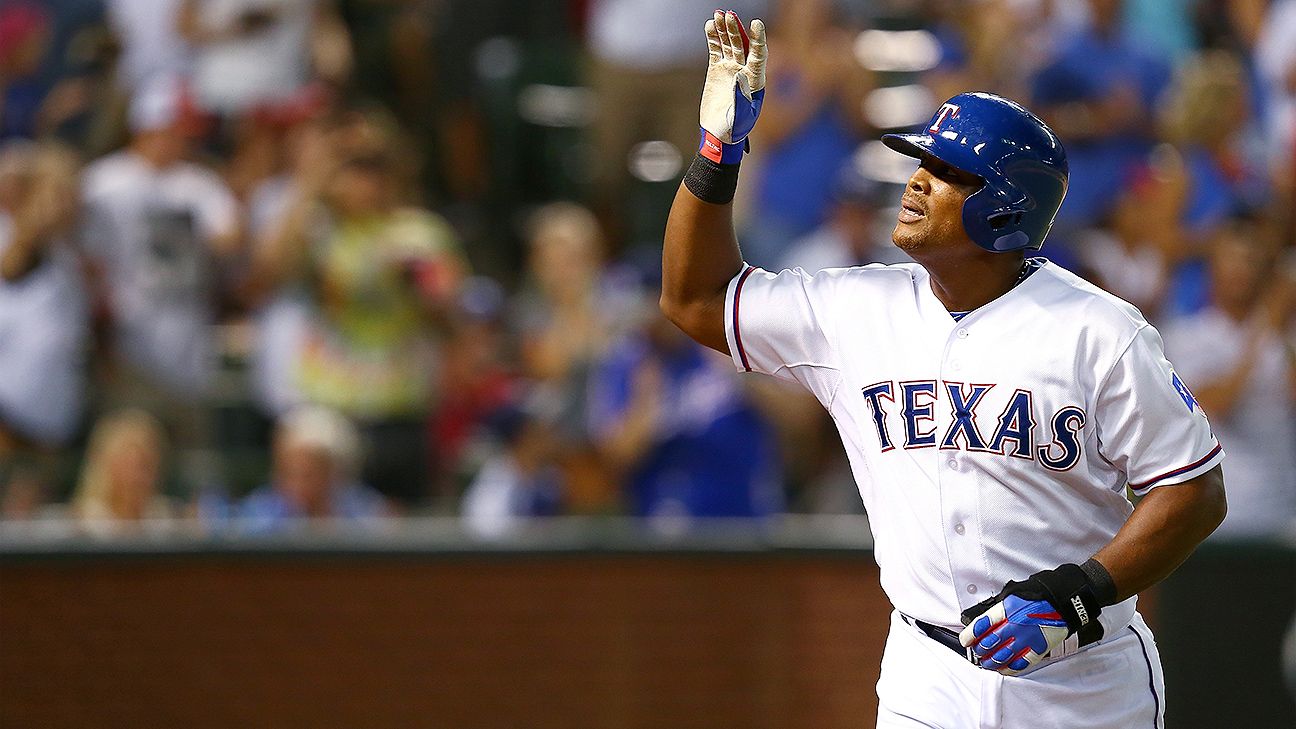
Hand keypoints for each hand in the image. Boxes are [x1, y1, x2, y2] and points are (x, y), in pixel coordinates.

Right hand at [699, 10, 766, 163]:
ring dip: (725, 29)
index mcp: (755, 81)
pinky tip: (710, 26)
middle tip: (729, 15)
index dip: (758, 39)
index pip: (759, 54)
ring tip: (719, 15)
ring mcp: (731, 69)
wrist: (719, 135)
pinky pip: (716, 50)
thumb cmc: (734, 130)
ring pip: (729, 44)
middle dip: (737, 30)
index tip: (756, 24)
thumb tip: (739, 75)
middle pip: (743, 45)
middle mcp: (745, 71)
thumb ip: (741, 98)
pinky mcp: (717, 71)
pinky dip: (713, 38)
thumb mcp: (741, 118)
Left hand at [958, 594, 1069, 674]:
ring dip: (990, 661)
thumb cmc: (1039, 596)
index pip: (981, 624)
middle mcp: (1016, 625)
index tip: (965, 640)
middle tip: (976, 650)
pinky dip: (1009, 668)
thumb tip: (984, 621)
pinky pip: (1020, 663)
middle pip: (989, 642)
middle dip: (979, 649)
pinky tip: (1002, 669)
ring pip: (1002, 656)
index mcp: (1007, 609)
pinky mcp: (1038, 648)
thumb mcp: (1013, 595)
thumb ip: (999, 609)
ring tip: (985, 662)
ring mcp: (1027, 639)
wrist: (1063, 601)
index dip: (970, 635)